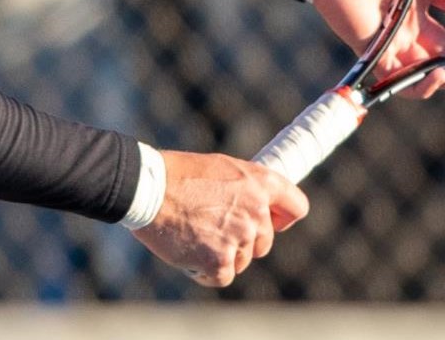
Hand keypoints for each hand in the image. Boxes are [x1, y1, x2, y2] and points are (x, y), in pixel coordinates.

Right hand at [130, 150, 309, 286]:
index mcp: (260, 182)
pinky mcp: (220, 261)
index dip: (283, 218)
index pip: (297, 207)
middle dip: (242, 240)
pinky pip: (222, 276)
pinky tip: (187, 250)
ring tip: (193, 233)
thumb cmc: (176, 174)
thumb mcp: (220, 168)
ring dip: (221, 254)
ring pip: (242, 260)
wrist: (147, 188)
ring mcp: (239, 238)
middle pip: (264, 242)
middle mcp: (256, 211)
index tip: (273, 222)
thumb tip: (258, 207)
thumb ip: (245, 188)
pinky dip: (205, 271)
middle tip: (211, 227)